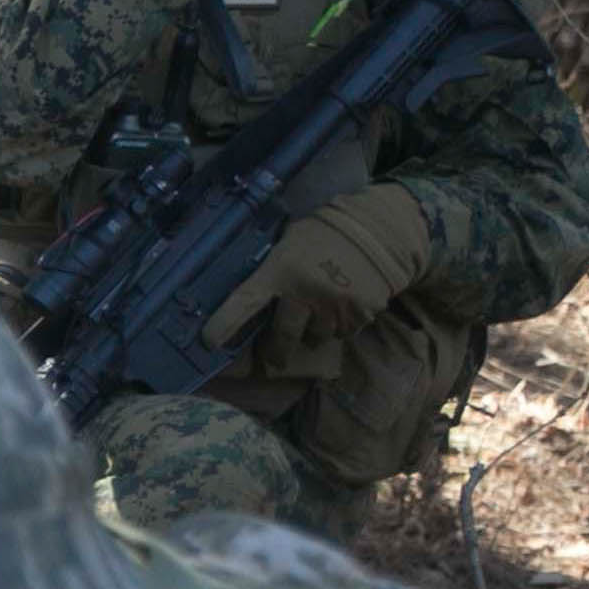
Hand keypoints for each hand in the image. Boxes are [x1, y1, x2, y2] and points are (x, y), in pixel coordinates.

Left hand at [198, 181, 430, 367]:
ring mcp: (334, 305)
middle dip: (276, 351)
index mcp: (281, 270)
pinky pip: (343, 333)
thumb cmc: (325, 234)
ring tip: (322, 309)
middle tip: (274, 358)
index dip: (224, 323)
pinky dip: (341, 325)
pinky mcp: (360, 314)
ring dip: (315, 331)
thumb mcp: (290, 242)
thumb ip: (272, 268)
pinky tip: (345, 302)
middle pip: (283, 336)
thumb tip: (246, 296)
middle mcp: (305, 291)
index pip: (245, 301)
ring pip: (316, 337)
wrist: (379, 230)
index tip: (209, 342)